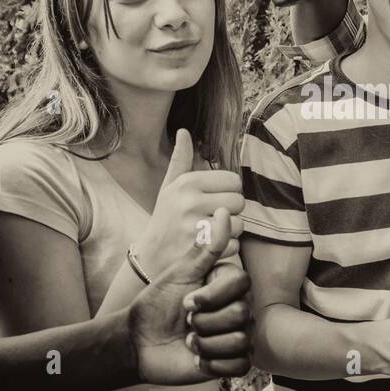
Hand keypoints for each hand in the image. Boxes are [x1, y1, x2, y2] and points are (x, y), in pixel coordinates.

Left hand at [128, 207, 251, 385]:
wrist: (139, 341)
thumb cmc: (157, 303)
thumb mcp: (180, 273)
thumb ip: (207, 246)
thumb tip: (223, 211)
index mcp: (228, 285)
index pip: (242, 285)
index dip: (212, 296)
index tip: (187, 301)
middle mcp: (238, 308)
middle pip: (242, 314)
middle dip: (204, 321)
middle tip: (185, 322)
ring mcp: (236, 336)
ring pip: (240, 341)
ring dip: (206, 343)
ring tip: (189, 340)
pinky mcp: (232, 363)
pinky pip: (239, 365)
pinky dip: (213, 363)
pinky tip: (197, 359)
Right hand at [132, 128, 243, 279]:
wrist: (151, 259)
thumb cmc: (165, 220)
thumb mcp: (169, 188)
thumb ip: (180, 161)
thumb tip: (183, 131)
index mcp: (186, 183)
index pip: (233, 180)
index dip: (229, 192)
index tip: (215, 201)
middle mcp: (190, 201)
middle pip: (239, 201)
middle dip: (231, 212)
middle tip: (213, 219)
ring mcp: (195, 225)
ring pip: (239, 224)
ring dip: (231, 232)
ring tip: (211, 233)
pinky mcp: (201, 249)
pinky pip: (234, 244)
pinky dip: (227, 249)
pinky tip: (211, 247)